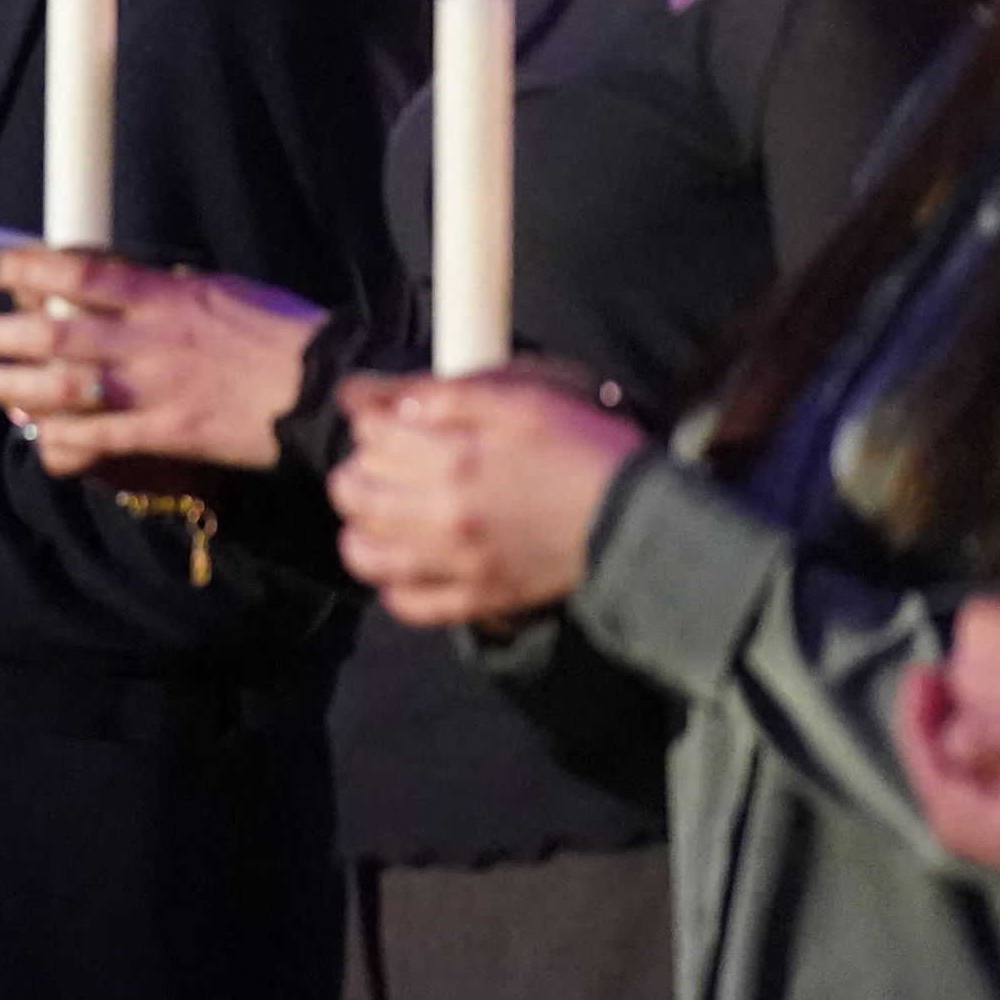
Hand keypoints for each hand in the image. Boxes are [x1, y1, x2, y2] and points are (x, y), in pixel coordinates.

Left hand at [0, 248, 323, 475]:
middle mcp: (152, 336)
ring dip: (12, 384)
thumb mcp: (224, 289)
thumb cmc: (284, 332)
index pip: (81, 271)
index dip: (27, 267)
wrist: (326, 387)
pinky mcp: (168, 432)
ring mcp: (156, 387)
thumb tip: (118, 276)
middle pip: (56, 330)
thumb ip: (167, 285)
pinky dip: (62, 437)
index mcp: (167, 293)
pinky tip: (33, 437)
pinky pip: (101, 437)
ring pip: (66, 384)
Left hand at [329, 369, 642, 629]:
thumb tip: (367, 396)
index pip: (372, 439)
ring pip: (369, 556)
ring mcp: (459, 564)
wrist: (641, 517)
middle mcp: (446, 516)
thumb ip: (442, 395)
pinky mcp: (479, 599)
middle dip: (357, 473)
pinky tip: (403, 565)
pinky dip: (393, 587)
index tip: (391, 424)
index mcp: (455, 460)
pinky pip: (410, 605)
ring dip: (360, 531)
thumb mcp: (522, 400)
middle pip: (358, 495)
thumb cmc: (586, 448)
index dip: (374, 424)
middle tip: (378, 466)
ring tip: (376, 516)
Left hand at [897, 594, 999, 888]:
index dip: (918, 741)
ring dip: (966, 764)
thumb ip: (998, 734)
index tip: (921, 681)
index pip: (945, 801)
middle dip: (935, 753)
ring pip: (993, 817)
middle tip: (933, 692)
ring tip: (959, 706)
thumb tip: (950, 740)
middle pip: (962, 817)